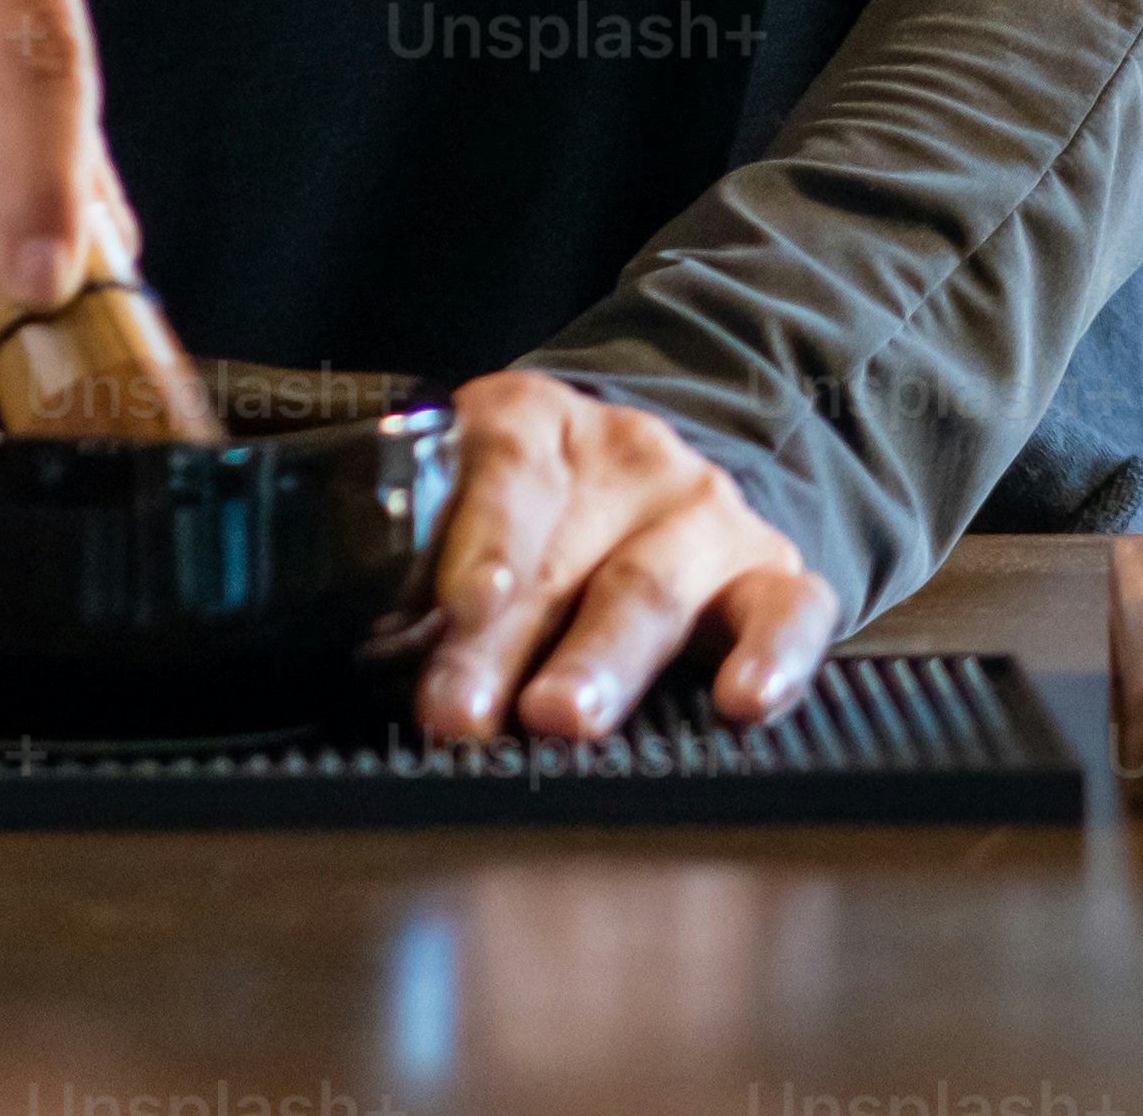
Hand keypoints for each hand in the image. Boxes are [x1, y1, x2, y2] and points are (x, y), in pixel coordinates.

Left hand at [414, 371, 826, 744]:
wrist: (650, 488)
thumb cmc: (529, 525)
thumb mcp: (461, 516)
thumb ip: (416, 572)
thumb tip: (356, 658)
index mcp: (529, 424)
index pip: (505, 472)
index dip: (482, 539)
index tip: (461, 603)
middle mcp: (625, 458)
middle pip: (562, 558)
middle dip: (504, 646)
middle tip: (459, 714)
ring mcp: (703, 513)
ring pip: (651, 590)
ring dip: (603, 662)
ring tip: (562, 718)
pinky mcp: (772, 571)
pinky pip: (786, 610)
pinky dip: (772, 655)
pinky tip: (746, 700)